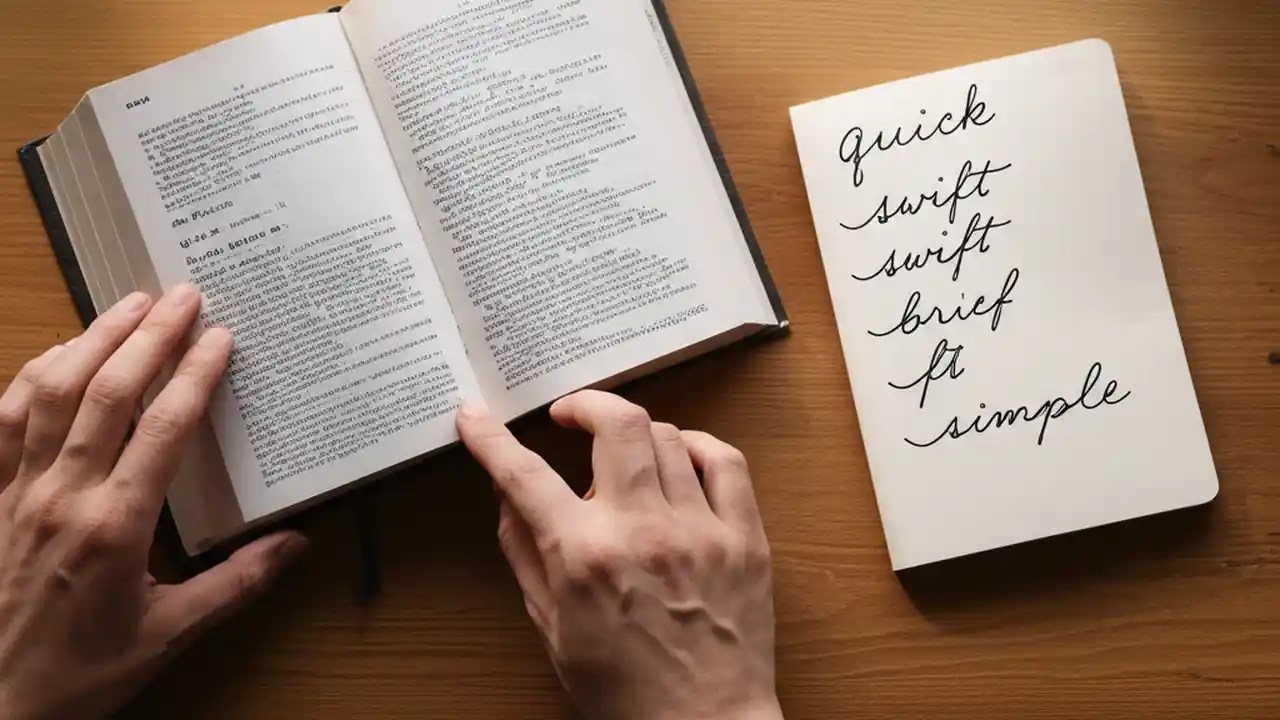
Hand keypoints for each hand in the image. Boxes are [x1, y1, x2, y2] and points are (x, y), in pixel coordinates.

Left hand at [0, 285, 307, 719]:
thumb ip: (236, 585)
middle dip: (148, 335)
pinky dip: (29, 377)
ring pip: (50, 393)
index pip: (162, 429)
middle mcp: (60, 496)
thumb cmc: (81, 674)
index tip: (220, 337)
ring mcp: (15, 491)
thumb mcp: (170, 636)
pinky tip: (56, 353)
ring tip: (127, 303)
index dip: (194, 374)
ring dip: (91, 341)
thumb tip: (295, 545)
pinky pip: (2, 420)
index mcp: (114, 526)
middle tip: (182, 294)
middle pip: (106, 393)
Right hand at [457, 391, 780, 719]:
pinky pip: (727, 462)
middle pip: (617, 424)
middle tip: (570, 415)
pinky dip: (699, 446)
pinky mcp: (745, 539)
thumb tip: (509, 497)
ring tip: (624, 459)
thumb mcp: (553, 629)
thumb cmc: (622, 691)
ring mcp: (700, 530)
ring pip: (668, 436)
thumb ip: (525, 555)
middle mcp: (643, 531)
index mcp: (585, 558)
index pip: (525, 476)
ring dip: (636, 434)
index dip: (491, 438)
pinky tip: (682, 458)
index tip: (475, 417)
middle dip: (585, 405)